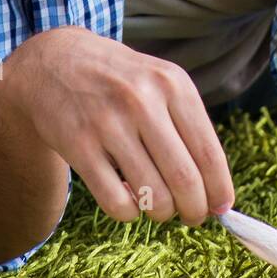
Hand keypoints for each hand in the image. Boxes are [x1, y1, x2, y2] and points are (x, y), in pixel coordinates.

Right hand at [6, 25, 234, 227]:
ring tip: (160, 208)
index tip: (220, 208)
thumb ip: (189, 129)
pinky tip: (129, 201)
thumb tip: (217, 194)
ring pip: (152, 196)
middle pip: (184, 179)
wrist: (56, 60)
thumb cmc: (122, 81)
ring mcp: (108, 123)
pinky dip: (129, 213)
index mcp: (173, 85)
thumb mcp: (161, 83)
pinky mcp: (78, 145)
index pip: (209, 153)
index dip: (219, 190)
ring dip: (162, 213)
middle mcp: (143, 101)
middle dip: (195, 210)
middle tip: (193, 217)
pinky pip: (116, 201)